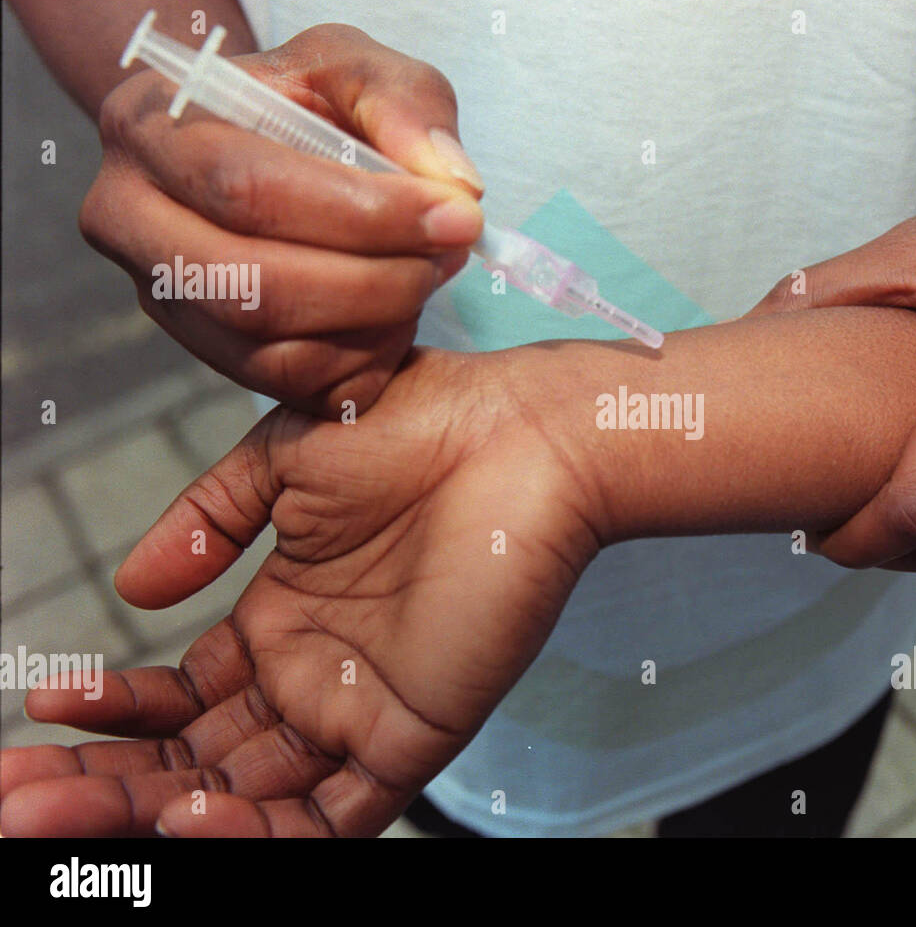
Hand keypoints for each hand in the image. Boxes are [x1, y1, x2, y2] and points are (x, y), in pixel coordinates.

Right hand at [0, 349, 596, 835]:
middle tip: (18, 799)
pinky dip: (259, 835)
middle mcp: (312, 680)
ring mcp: (358, 714)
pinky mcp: (411, 735)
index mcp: (280, 623)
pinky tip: (186, 815)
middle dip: (105, 785)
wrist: (517, 433)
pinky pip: (331, 818)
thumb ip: (206, 524)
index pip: (177, 701)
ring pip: (244, 802)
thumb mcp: (280, 464)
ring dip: (155, 818)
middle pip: (192, 762)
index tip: (45, 704)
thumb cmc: (413, 427)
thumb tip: (130, 591)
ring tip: (61, 816)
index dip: (110, 716)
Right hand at [80, 23, 484, 415]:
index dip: (365, 214)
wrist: (264, 143)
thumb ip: (404, 104)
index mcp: (150, 129)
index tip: (456, 215)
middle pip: (255, 286)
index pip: (249, 189)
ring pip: (274, 352)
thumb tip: (451, 182)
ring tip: (427, 277)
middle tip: (450, 254)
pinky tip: (395, 316)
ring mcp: (164, 299)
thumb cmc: (304, 102)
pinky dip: (363, 362)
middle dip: (378, 281)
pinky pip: (296, 387)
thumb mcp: (355, 68)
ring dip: (376, 325)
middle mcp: (132, 221)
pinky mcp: (210, 354)